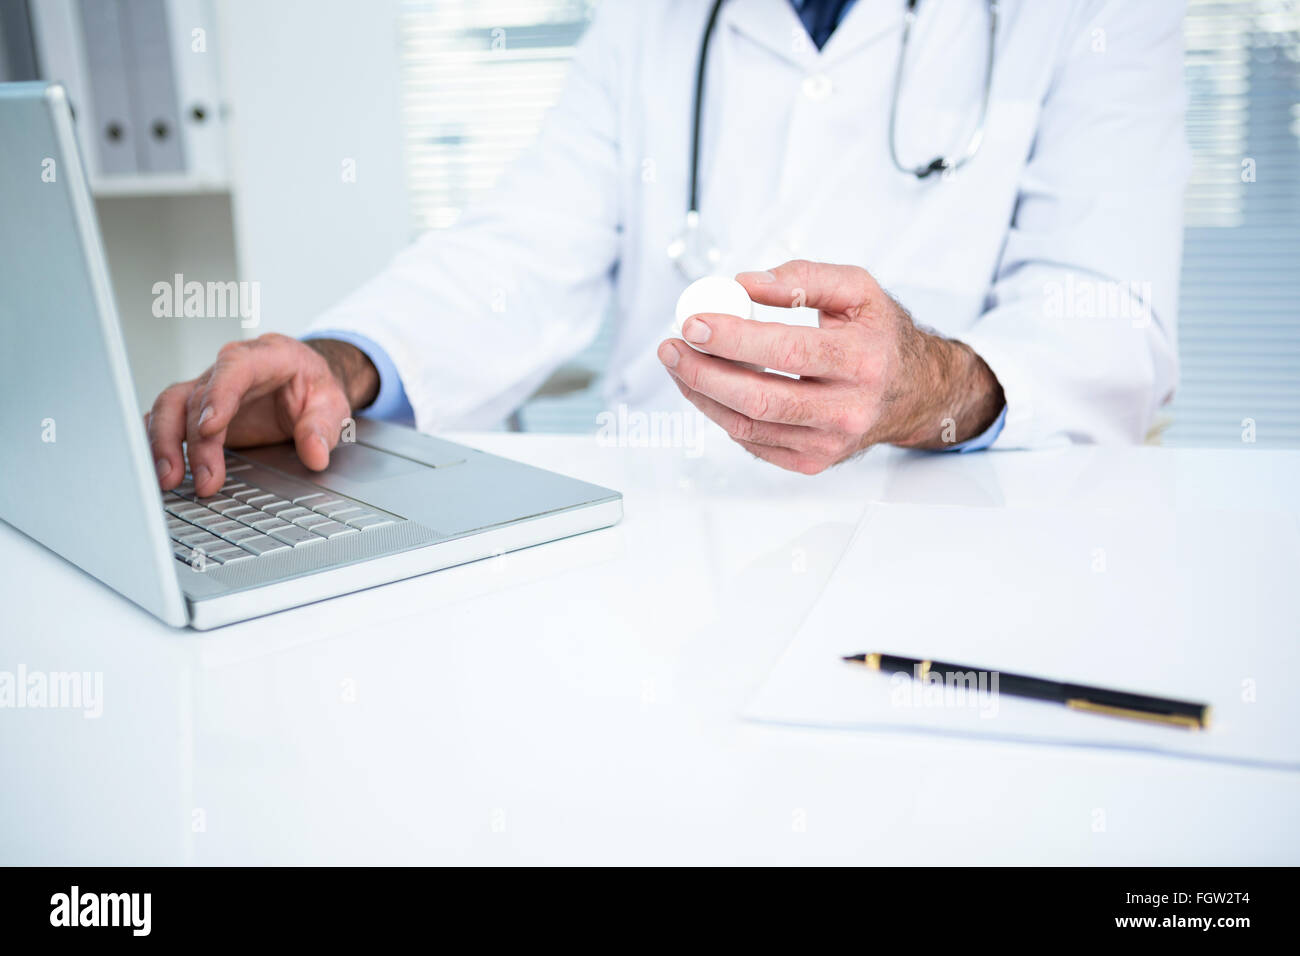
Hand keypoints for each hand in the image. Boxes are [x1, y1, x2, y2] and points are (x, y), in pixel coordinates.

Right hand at [146, 334, 378, 496]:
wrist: (305, 379)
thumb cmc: (314, 386)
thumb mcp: (332, 404)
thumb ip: (322, 428)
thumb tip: (315, 455)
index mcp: (266, 357)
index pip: (234, 368)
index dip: (218, 396)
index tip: (209, 428)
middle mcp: (229, 369)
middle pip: (198, 397)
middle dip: (195, 442)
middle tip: (203, 479)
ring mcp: (208, 388)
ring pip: (171, 406)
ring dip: (164, 443)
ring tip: (170, 480)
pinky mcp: (196, 408)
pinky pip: (166, 419)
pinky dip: (156, 442)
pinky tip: (155, 467)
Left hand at [658, 260, 1004, 473]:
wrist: (915, 391)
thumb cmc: (881, 337)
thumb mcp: (857, 290)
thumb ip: (803, 278)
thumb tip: (744, 283)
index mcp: (862, 360)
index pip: (788, 351)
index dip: (734, 338)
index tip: (695, 323)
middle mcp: (848, 409)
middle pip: (760, 398)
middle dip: (703, 372)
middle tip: (672, 347)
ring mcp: (829, 443)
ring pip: (748, 426)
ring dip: (702, 394)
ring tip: (679, 364)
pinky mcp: (813, 462)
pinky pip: (753, 443)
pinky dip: (722, 415)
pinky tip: (708, 389)